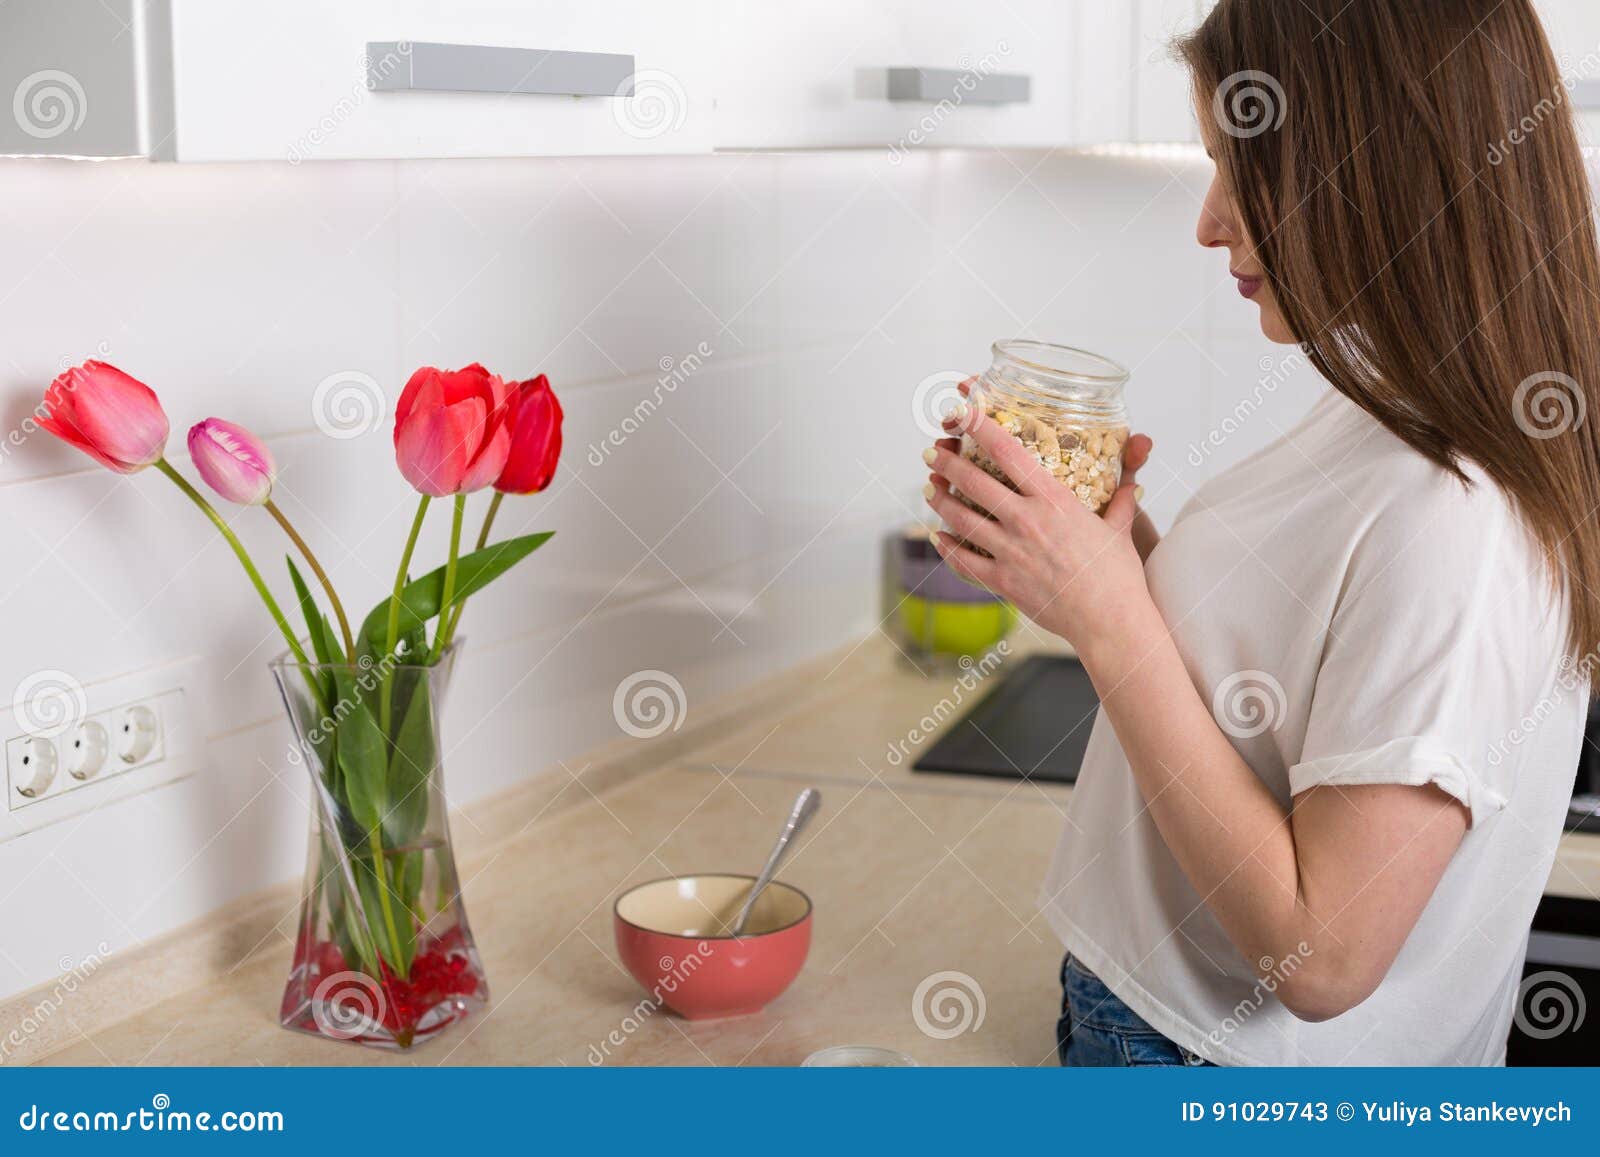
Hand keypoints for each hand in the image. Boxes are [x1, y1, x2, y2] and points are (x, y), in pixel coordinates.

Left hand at [923, 401, 1156, 651]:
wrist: (1110, 622)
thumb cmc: (1117, 576)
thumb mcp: (1119, 529)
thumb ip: (1120, 501)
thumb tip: (1131, 482)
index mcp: (1054, 500)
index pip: (1009, 452)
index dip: (981, 427)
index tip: (963, 413)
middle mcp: (1027, 521)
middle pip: (974, 482)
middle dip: (948, 464)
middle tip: (933, 452)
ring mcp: (1011, 552)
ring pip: (962, 520)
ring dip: (941, 502)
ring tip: (929, 489)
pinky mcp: (1003, 582)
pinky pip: (964, 561)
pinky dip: (947, 548)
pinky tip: (938, 538)